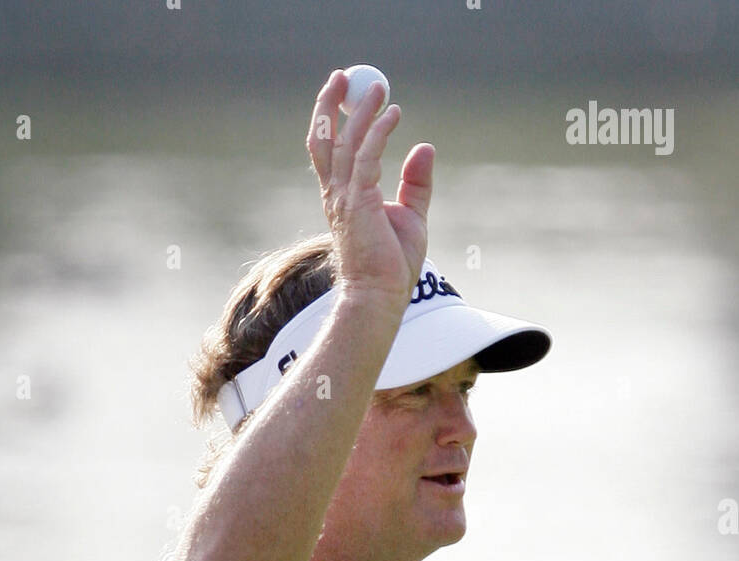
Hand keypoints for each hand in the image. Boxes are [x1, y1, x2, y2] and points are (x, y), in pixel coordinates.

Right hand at [306, 70, 433, 311]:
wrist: (381, 296)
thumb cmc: (391, 265)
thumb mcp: (410, 215)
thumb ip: (415, 182)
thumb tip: (424, 146)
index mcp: (342, 197)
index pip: (330, 151)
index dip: (333, 120)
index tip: (345, 94)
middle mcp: (337, 195)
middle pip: (324, 140)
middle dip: (330, 105)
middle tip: (345, 76)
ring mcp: (344, 198)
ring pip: (345, 142)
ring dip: (361, 111)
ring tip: (380, 88)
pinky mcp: (360, 203)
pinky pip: (367, 157)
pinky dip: (379, 132)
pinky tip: (394, 115)